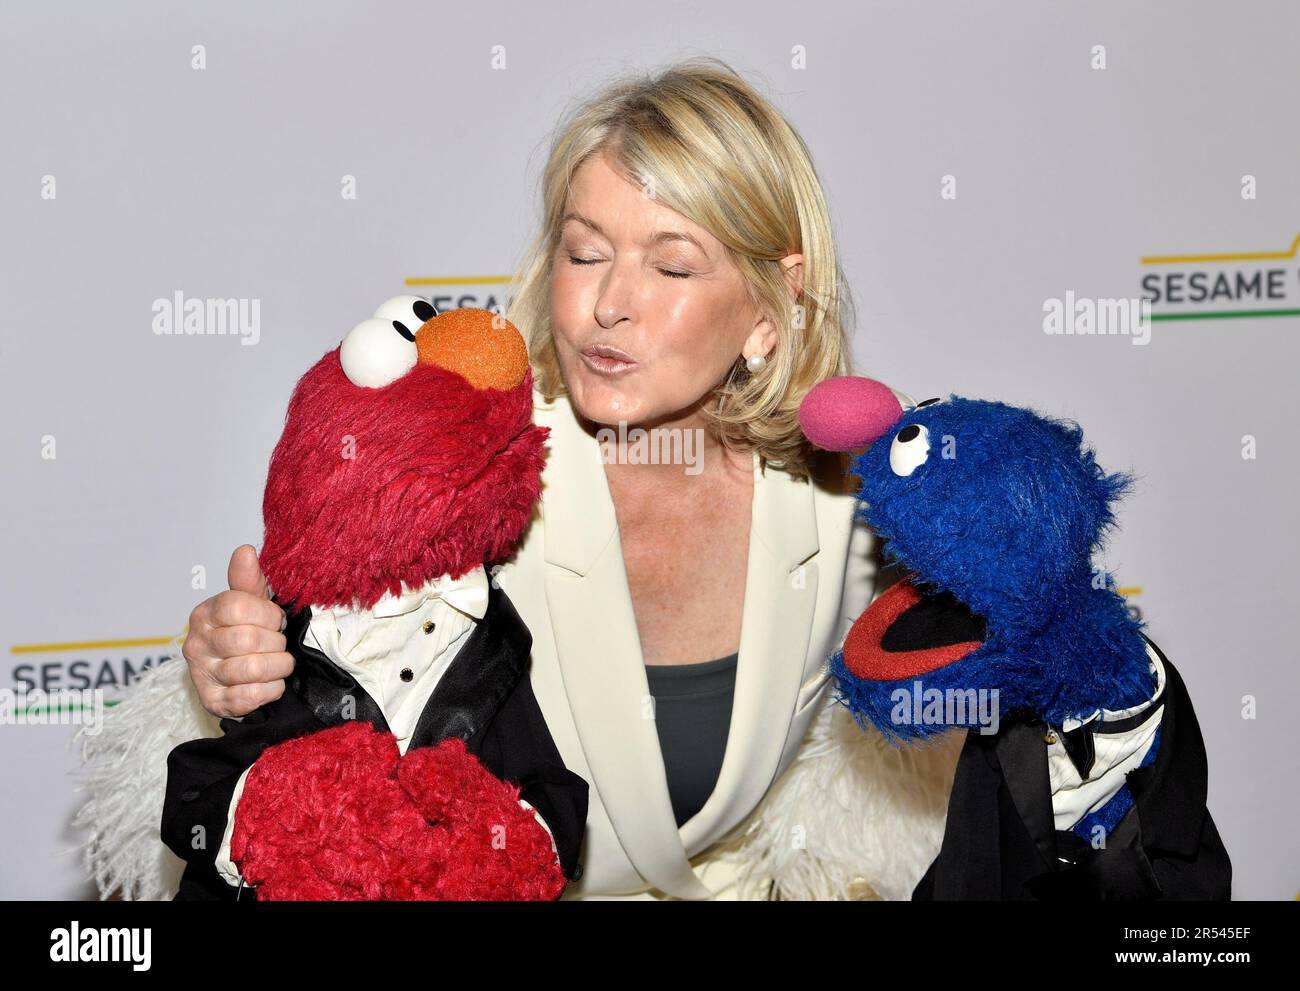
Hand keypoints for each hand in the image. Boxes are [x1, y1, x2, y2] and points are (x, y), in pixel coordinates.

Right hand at [182, 544, 293, 718]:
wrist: (239, 678)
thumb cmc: (248, 633)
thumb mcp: (251, 603)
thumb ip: (249, 580)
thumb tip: (245, 551)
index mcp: (205, 614)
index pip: (238, 606)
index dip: (267, 614)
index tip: (276, 620)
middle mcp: (196, 644)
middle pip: (247, 640)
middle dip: (276, 643)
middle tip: (279, 645)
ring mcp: (202, 674)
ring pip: (251, 670)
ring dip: (278, 667)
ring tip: (280, 663)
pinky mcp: (212, 702)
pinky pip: (249, 697)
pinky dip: (270, 690)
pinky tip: (271, 683)